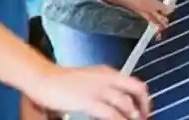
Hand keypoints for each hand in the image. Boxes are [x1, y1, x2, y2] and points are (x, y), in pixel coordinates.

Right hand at [24, 65, 150, 119]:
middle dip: (144, 105)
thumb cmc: (62, 81)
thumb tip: (114, 102)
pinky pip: (112, 114)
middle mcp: (108, 78)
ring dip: (133, 116)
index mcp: (108, 72)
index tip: (145, 110)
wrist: (44, 78)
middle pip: (137, 89)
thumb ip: (103, 88)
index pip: (135, 83)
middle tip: (144, 118)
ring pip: (127, 103)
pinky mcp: (89, 101)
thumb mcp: (89, 80)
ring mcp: (99, 89)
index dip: (143, 99)